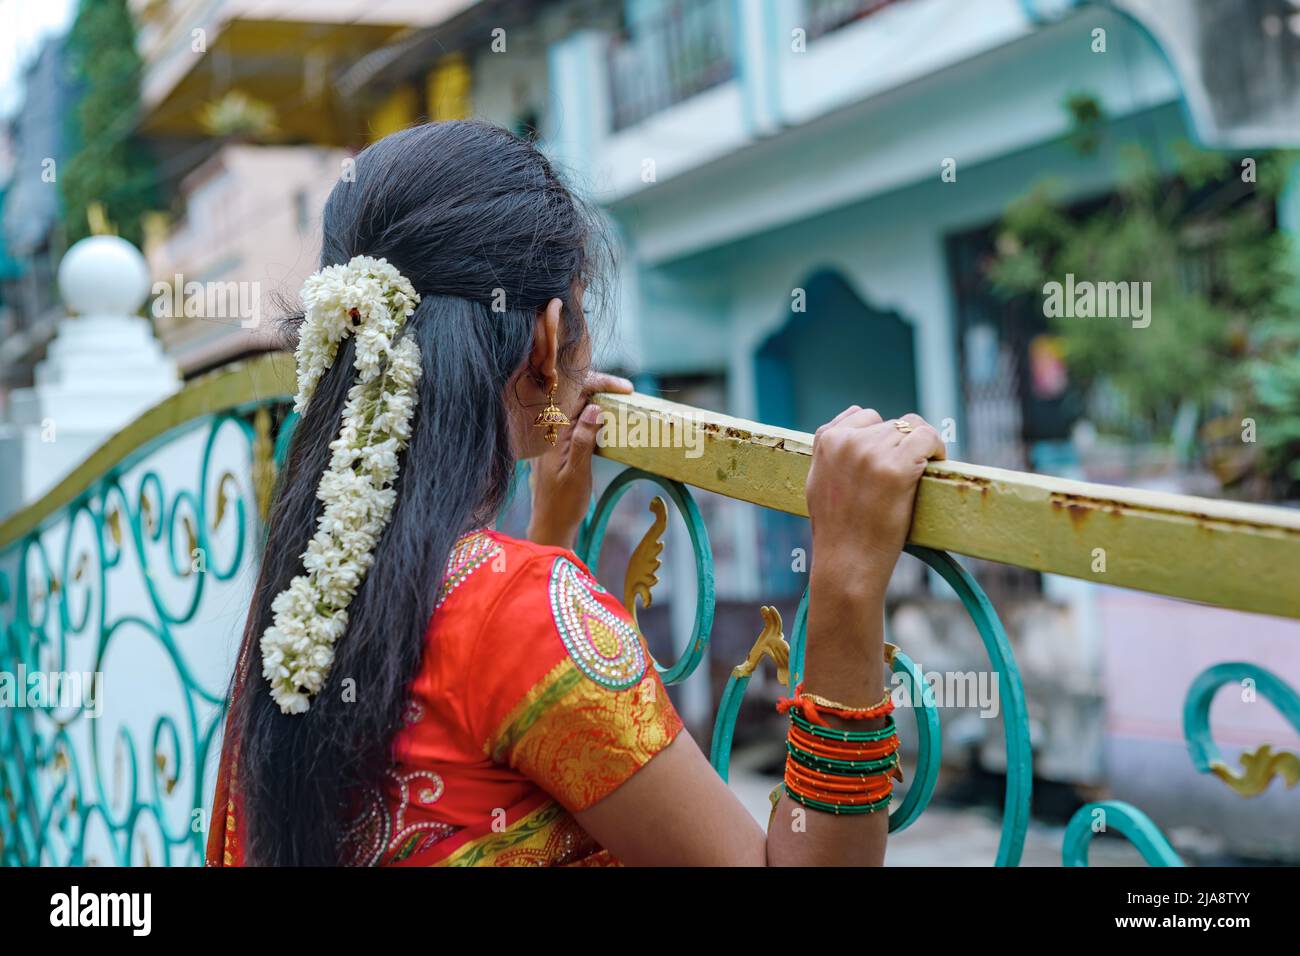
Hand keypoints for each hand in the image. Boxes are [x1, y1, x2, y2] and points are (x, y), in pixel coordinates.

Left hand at [527, 371, 633, 549]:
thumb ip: (583, 440)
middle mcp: (550, 430)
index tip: (626, 389)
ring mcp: (554, 436)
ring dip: (600, 399)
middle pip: (575, 394)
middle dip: (601, 388)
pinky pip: (578, 420)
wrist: (550, 526)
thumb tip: (595, 408)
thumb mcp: (577, 473)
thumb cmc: (563, 505)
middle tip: (629, 393)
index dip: (599, 383)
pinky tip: (610, 419)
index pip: (573, 394)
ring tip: (624, 402)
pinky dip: (595, 416)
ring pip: (577, 406)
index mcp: (552, 434)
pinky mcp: (560, 444)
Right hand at [805, 407, 945, 594]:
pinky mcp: (896, 466)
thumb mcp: (819, 483)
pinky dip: (936, 447)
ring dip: (920, 447)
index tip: (889, 456)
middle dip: (900, 445)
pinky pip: (927, 437)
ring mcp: (871, 452)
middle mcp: (847, 441)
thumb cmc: (836, 530)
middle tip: (907, 471)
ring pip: (910, 428)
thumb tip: (850, 437)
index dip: (881, 436)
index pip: (863, 416)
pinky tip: (937, 463)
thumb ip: (831, 455)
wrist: (846, 562)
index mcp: (826, 441)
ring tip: (921, 471)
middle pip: (889, 424)